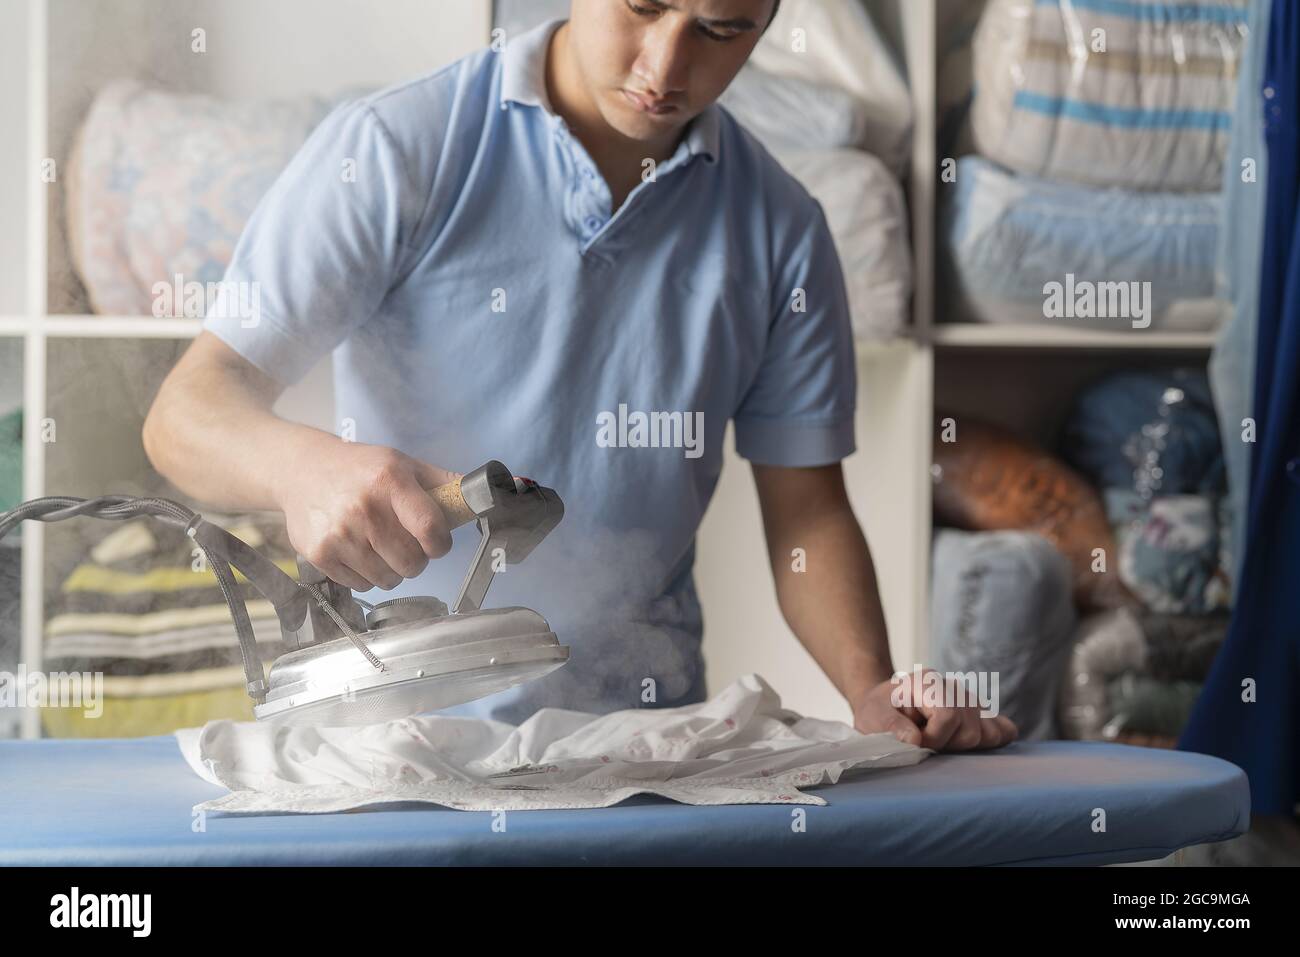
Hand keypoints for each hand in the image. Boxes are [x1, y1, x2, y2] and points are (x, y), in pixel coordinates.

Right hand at [276, 440, 460, 590]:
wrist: (303, 471)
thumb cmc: (362, 469)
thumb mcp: (405, 465)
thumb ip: (446, 484)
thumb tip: (492, 490)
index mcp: (390, 482)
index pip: (431, 529)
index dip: (441, 543)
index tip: (437, 542)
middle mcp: (363, 509)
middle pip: (412, 563)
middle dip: (417, 558)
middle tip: (406, 543)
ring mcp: (339, 534)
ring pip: (388, 579)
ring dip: (392, 569)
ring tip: (381, 546)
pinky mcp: (320, 554)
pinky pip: (361, 586)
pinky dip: (367, 576)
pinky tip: (359, 551)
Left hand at [851, 667, 1018, 751]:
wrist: (883, 704)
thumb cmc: (877, 711)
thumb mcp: (872, 716)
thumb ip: (890, 726)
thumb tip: (914, 740)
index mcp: (928, 682)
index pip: (949, 716)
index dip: (934, 739)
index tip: (916, 744)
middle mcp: (954, 688)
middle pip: (972, 730)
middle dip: (948, 746)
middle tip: (926, 743)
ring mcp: (970, 701)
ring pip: (990, 734)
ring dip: (965, 747)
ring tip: (941, 742)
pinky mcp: (980, 715)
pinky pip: (1004, 730)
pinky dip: (992, 742)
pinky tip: (968, 747)